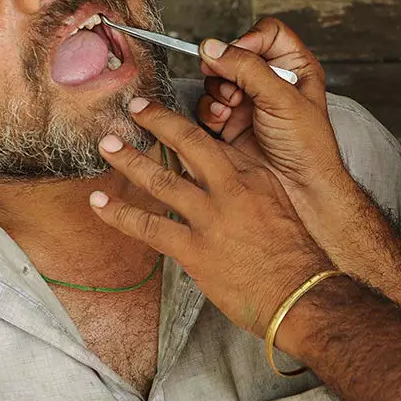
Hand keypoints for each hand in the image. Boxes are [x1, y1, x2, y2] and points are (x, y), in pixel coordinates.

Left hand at [91, 97, 332, 335]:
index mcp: (253, 176)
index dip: (186, 125)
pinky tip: (100, 204)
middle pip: (188, 143)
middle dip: (158, 121)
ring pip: (162, 179)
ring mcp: (210, 218)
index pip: (214, 142)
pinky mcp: (194, 250)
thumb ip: (247, 189)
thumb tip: (221, 182)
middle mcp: (230, 189)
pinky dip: (120, 214)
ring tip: (107, 145)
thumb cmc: (295, 257)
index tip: (166, 115)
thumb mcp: (278, 207)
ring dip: (130, 160)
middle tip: (134, 107)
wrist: (300, 292)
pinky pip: (149, 227)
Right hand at [196, 17, 349, 195]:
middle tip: (230, 84)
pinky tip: (223, 121)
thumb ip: (247, 69)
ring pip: (218, 80)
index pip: (268, 33)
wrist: (300, 190)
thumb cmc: (308, 147)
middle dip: (228, 70)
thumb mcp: (282, 99)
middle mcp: (271, 81)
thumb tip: (213, 48)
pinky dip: (211, 111)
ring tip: (232, 108)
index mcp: (296, 67)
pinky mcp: (232, 122)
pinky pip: (208, 105)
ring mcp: (250, 102)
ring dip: (219, 92)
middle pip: (235, 55)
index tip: (240, 53)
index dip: (250, 39)